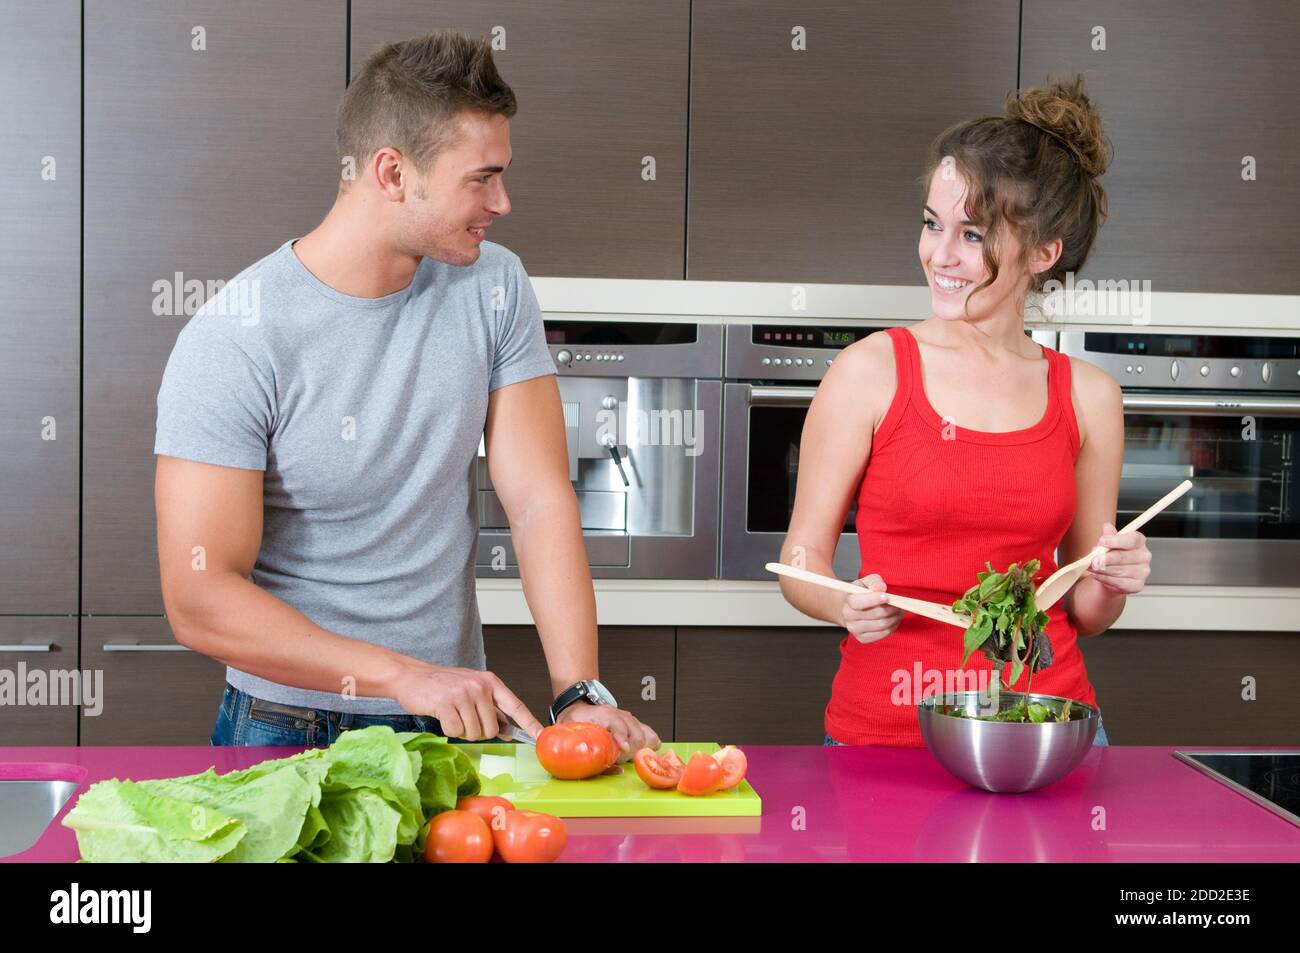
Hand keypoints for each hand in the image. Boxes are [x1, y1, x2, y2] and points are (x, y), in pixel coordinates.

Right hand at [389, 663, 544, 741]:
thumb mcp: (472, 690)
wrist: (412, 676)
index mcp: (490, 682)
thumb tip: (508, 730)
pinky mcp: (446, 703)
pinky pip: (455, 731)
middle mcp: (480, 686)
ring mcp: (463, 693)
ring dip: (462, 730)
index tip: (541, 736)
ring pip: (474, 732)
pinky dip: (448, 728)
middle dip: (478, 731)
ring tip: (452, 714)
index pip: (516, 706)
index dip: (530, 723)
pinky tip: (442, 715)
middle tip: (463, 718)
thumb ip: (491, 707)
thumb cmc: (443, 685)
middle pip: (492, 728)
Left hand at [556, 701, 659, 761]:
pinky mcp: (635, 725)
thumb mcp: (568, 728)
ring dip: (639, 750)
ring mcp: (629, 719)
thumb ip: (575, 742)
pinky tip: (642, 753)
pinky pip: (650, 735)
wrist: (579, 707)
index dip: (621, 736)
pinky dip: (649, 745)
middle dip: (629, 751)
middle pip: (635, 732)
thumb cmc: (574, 720)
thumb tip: (586, 760)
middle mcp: (619, 714)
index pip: (617, 723)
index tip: (624, 748)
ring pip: (645, 734)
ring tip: (626, 758)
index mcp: (603, 714)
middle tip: (617, 760)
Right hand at [841, 572, 903, 643]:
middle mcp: (849, 617)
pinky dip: (892, 627)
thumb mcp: (867, 582)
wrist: (852, 608)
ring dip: (894, 618)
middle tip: (900, 604)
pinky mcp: (862, 638)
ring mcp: (855, 629)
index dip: (874, 600)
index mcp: (848, 600)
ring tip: (899, 611)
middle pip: (875, 615)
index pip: (858, 602)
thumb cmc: (862, 593)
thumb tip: (881, 588)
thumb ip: (874, 582)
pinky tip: (894, 619)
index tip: (888, 597)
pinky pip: (882, 635)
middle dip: (891, 609)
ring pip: (881, 625)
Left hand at [1085, 521, 1151, 595]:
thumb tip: (1107, 527)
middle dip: (1105, 558)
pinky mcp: (1137, 585)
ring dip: (1102, 569)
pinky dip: (1105, 579)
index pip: (1131, 539)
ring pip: (1119, 570)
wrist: (1111, 576)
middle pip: (1123, 557)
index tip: (1102, 541)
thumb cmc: (1111, 557)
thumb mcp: (1107, 543)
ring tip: (1091, 567)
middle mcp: (1144, 556)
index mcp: (1138, 542)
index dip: (1116, 540)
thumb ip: (1108, 536)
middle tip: (1093, 560)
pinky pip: (1119, 582)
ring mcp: (1142, 572)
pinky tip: (1098, 575)